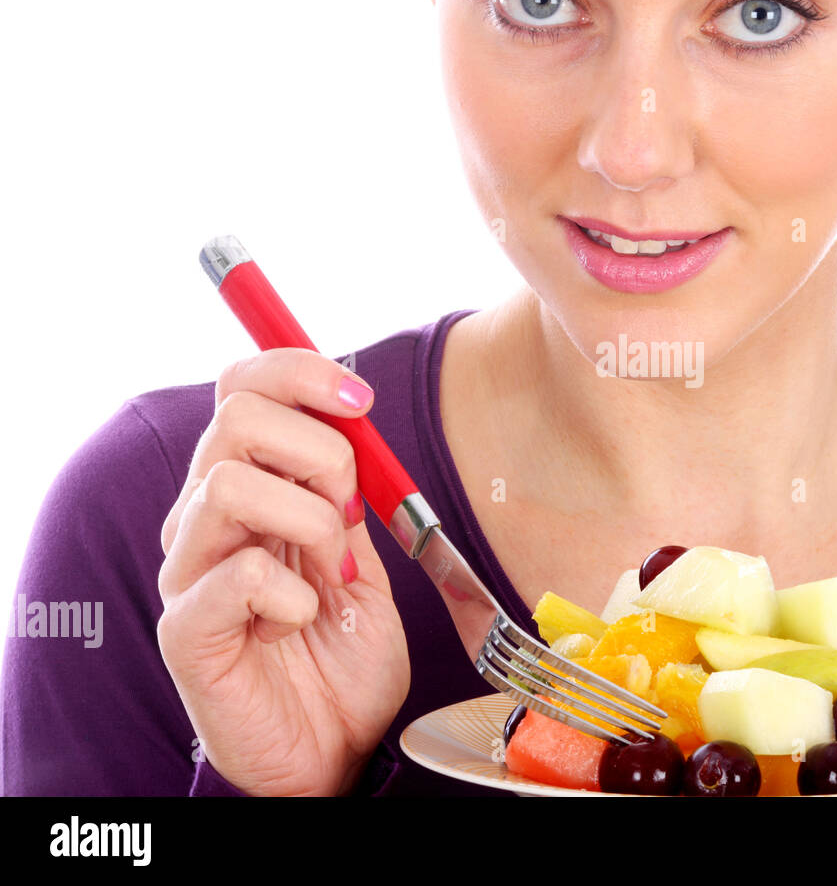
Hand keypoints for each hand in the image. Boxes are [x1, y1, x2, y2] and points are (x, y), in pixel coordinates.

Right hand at [157, 349, 410, 795]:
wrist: (334, 750)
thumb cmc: (341, 656)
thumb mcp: (364, 558)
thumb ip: (348, 494)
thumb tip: (352, 412)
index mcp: (251, 488)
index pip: (243, 388)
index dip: (299, 371)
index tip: (359, 397)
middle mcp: (207, 518)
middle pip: (234, 417)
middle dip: (319, 450)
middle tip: (350, 511)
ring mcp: (190, 571)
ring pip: (227, 483)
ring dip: (308, 522)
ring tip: (332, 573)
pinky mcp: (187, 628)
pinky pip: (236, 574)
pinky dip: (292, 594)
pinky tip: (301, 621)